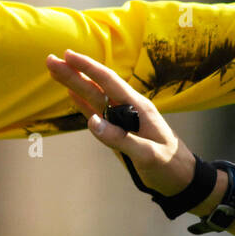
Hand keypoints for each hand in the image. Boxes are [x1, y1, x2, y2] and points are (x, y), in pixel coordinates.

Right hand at [46, 49, 197, 195]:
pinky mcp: (119, 131)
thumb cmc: (170, 166)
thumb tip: (92, 122)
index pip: (109, 82)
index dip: (88, 68)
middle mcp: (129, 109)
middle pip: (97, 87)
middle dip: (74, 73)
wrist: (183, 180)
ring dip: (75, 84)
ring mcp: (123, 120)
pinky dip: (83, 104)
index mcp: (139, 108)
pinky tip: (71, 94)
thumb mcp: (148, 155)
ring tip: (55, 71)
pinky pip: (98, 113)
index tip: (68, 55)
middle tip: (50, 60)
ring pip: (94, 98)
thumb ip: (120, 139)